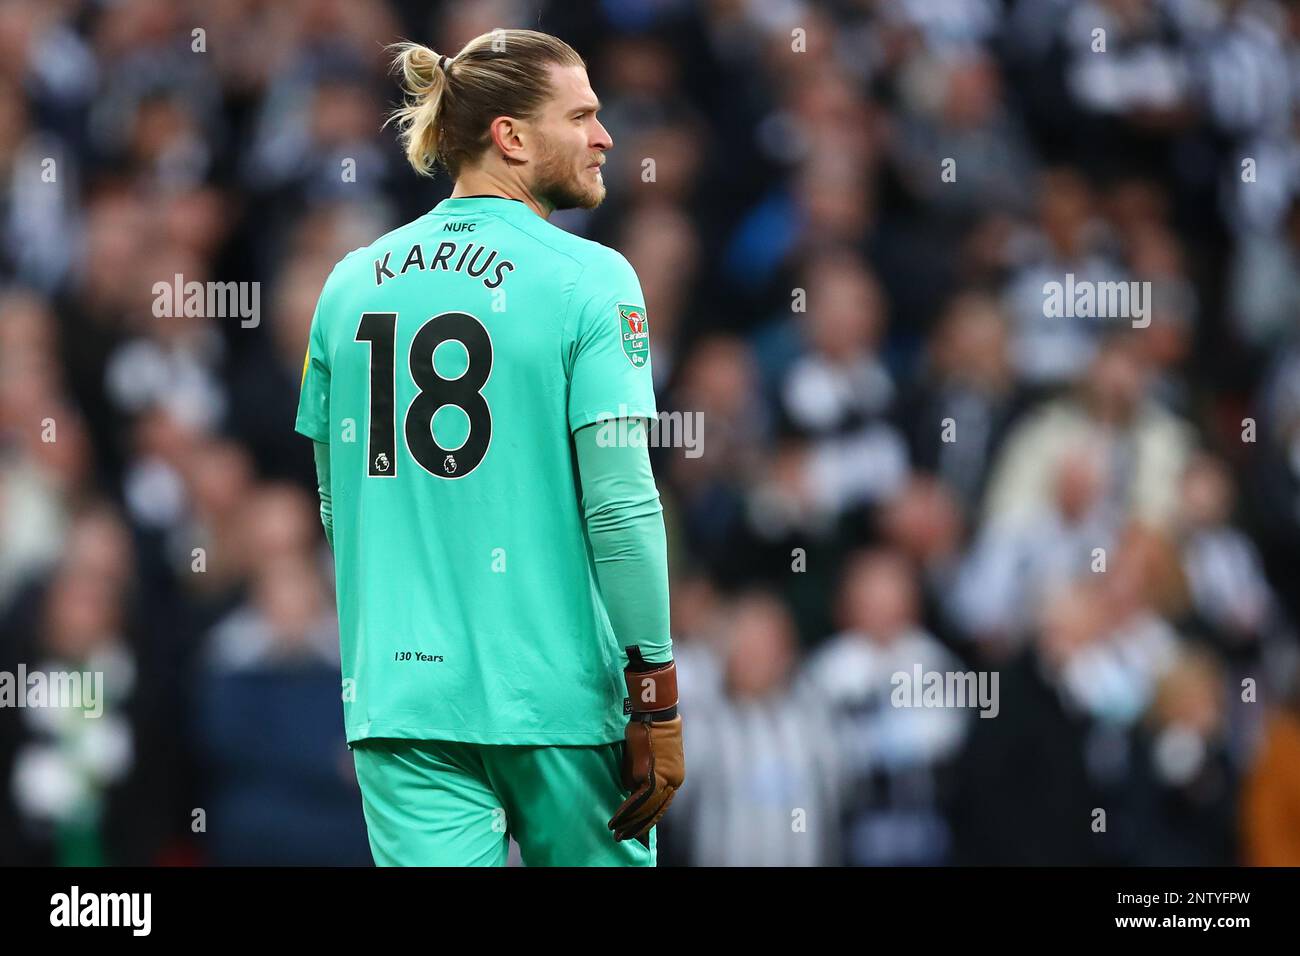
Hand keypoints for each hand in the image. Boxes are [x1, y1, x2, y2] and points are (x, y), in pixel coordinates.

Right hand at [607, 652, 684, 842]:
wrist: (655, 714)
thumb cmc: (649, 729)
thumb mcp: (646, 756)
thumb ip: (641, 775)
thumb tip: (631, 790)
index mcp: (675, 776)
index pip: (661, 804)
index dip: (646, 817)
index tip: (635, 828)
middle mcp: (674, 781)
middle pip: (656, 810)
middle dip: (639, 826)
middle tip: (623, 837)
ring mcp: (666, 779)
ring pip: (648, 809)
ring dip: (630, 822)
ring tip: (616, 832)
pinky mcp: (654, 776)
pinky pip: (639, 800)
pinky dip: (626, 810)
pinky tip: (616, 820)